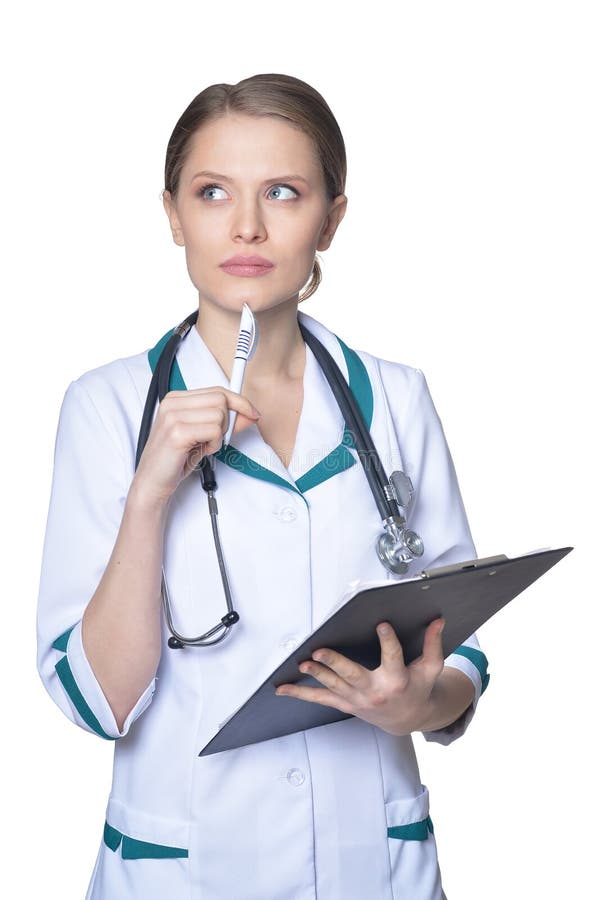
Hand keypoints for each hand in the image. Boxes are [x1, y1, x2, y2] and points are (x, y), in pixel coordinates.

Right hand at [131, 387, 260, 504]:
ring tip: (202, 446)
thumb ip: (224, 421)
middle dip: (227, 421)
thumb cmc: (175, 458)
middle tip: (213, 438)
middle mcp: (173, 403)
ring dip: (219, 436)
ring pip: (220, 415)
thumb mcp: (202, 435)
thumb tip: (249, 413)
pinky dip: (214, 444)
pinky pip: (214, 431)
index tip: (252, 412)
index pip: (217, 390)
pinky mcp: (178, 432)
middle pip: (221, 399)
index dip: (239, 401)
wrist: (153, 481)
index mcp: (176, 399)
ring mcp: (173, 416)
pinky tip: (200, 451)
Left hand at [274, 618, 445, 736]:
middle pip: (353, 675)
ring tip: (303, 663)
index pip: (393, 657)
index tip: (382, 625)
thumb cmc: (418, 689)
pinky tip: (282, 689)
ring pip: (334, 686)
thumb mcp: (430, 669)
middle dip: (335, 664)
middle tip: (320, 652)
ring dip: (316, 675)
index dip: (388, 641)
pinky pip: (320, 699)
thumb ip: (433, 644)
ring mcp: (357, 700)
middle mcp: (374, 692)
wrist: (407, 719)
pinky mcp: (345, 704)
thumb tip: (437, 620)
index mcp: (397, 680)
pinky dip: (300, 694)